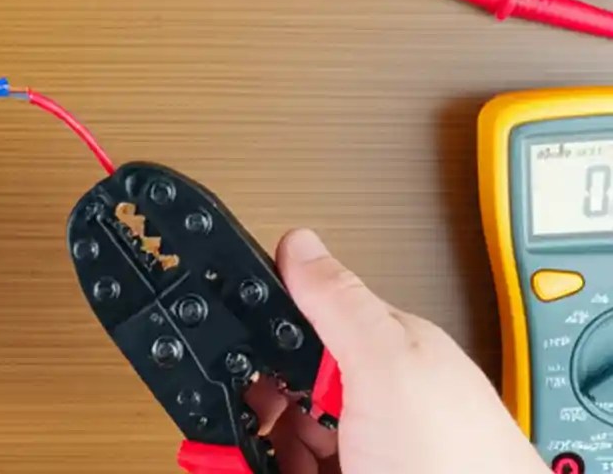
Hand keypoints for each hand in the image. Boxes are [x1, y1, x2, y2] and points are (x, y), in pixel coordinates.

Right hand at [250, 229, 548, 473]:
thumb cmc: (462, 468)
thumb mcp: (390, 370)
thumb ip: (343, 306)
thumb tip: (299, 243)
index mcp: (391, 352)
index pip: (312, 317)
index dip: (267, 330)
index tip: (231, 347)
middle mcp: (378, 401)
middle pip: (292, 382)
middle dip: (258, 397)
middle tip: (243, 415)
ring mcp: (368, 448)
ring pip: (291, 432)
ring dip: (262, 441)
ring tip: (249, 453)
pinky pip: (300, 465)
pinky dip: (276, 466)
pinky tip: (269, 468)